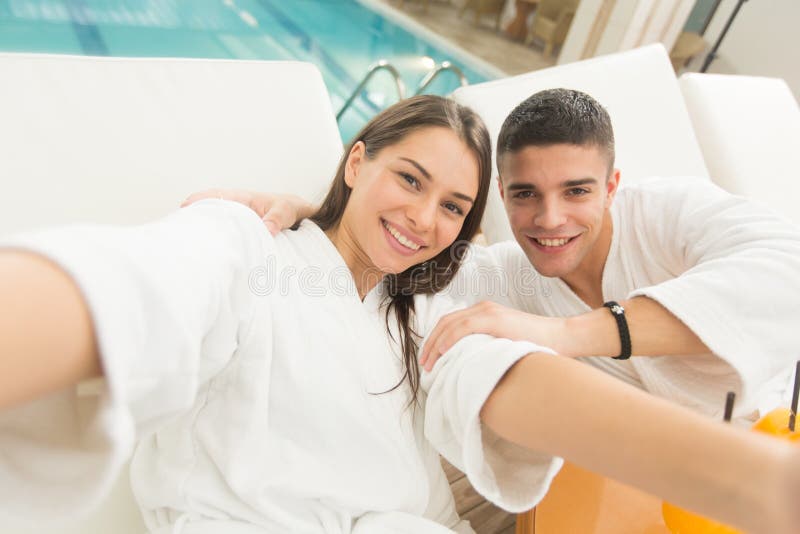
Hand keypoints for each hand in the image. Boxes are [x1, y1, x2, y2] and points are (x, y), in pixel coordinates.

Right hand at [180, 189, 314, 234]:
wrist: (297, 215)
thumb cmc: (288, 208)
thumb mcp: (286, 211)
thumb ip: (276, 219)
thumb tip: (266, 229)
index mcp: (242, 198)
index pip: (216, 196)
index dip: (199, 201)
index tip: (185, 207)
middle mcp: (234, 207)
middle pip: (207, 210)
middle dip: (192, 217)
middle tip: (176, 230)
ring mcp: (235, 220)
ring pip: (212, 222)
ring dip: (201, 229)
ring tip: (184, 243)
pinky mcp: (238, 231)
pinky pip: (221, 233)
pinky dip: (212, 239)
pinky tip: (205, 253)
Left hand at [419, 301, 568, 371]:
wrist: (561, 336)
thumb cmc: (537, 345)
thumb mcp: (505, 344)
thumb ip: (486, 346)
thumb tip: (469, 365)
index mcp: (484, 312)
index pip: (450, 322)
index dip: (435, 339)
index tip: (429, 358)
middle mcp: (483, 308)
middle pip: (446, 322)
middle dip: (431, 342)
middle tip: (424, 363)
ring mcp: (489, 311)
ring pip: (450, 323)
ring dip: (436, 343)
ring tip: (429, 362)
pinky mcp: (495, 318)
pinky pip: (464, 326)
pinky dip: (450, 338)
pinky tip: (443, 351)